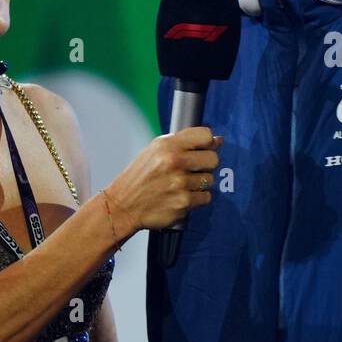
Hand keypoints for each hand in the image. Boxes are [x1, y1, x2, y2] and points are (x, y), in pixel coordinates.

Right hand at [103, 127, 222, 233]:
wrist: (123, 206)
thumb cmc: (140, 177)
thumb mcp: (155, 151)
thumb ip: (185, 143)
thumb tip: (218, 140)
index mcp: (167, 145)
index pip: (206, 135)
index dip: (207, 144)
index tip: (202, 150)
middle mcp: (174, 162)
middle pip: (213, 159)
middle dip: (207, 165)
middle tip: (193, 170)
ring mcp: (179, 183)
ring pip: (210, 180)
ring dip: (199, 184)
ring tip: (181, 185)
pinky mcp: (183, 203)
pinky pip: (206, 197)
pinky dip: (197, 199)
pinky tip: (182, 196)